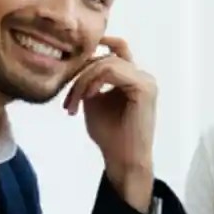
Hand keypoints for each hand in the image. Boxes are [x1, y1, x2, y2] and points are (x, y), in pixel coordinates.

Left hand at [63, 37, 156, 210]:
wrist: (122, 160)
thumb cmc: (110, 136)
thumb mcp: (94, 101)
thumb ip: (90, 81)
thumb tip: (76, 64)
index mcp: (133, 78)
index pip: (111, 52)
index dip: (87, 59)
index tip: (67, 74)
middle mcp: (143, 76)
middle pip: (106, 57)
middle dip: (81, 74)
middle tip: (68, 100)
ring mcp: (146, 81)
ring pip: (107, 62)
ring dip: (84, 80)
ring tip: (74, 102)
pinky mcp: (144, 88)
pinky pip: (113, 70)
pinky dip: (94, 81)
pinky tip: (87, 96)